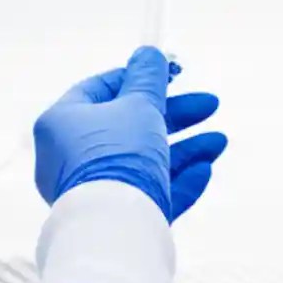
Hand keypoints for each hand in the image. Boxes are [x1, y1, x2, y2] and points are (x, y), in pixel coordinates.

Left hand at [34, 47, 226, 222]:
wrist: (116, 227)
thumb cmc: (119, 157)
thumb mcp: (140, 105)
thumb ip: (148, 78)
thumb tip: (150, 55)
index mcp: (62, 123)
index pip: (102, 89)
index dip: (141, 78)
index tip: (174, 74)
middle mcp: (70, 156)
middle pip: (131, 126)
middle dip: (177, 116)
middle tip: (210, 105)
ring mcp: (92, 188)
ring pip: (145, 161)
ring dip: (185, 149)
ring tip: (219, 143)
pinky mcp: (114, 216)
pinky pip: (147, 192)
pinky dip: (176, 180)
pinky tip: (204, 171)